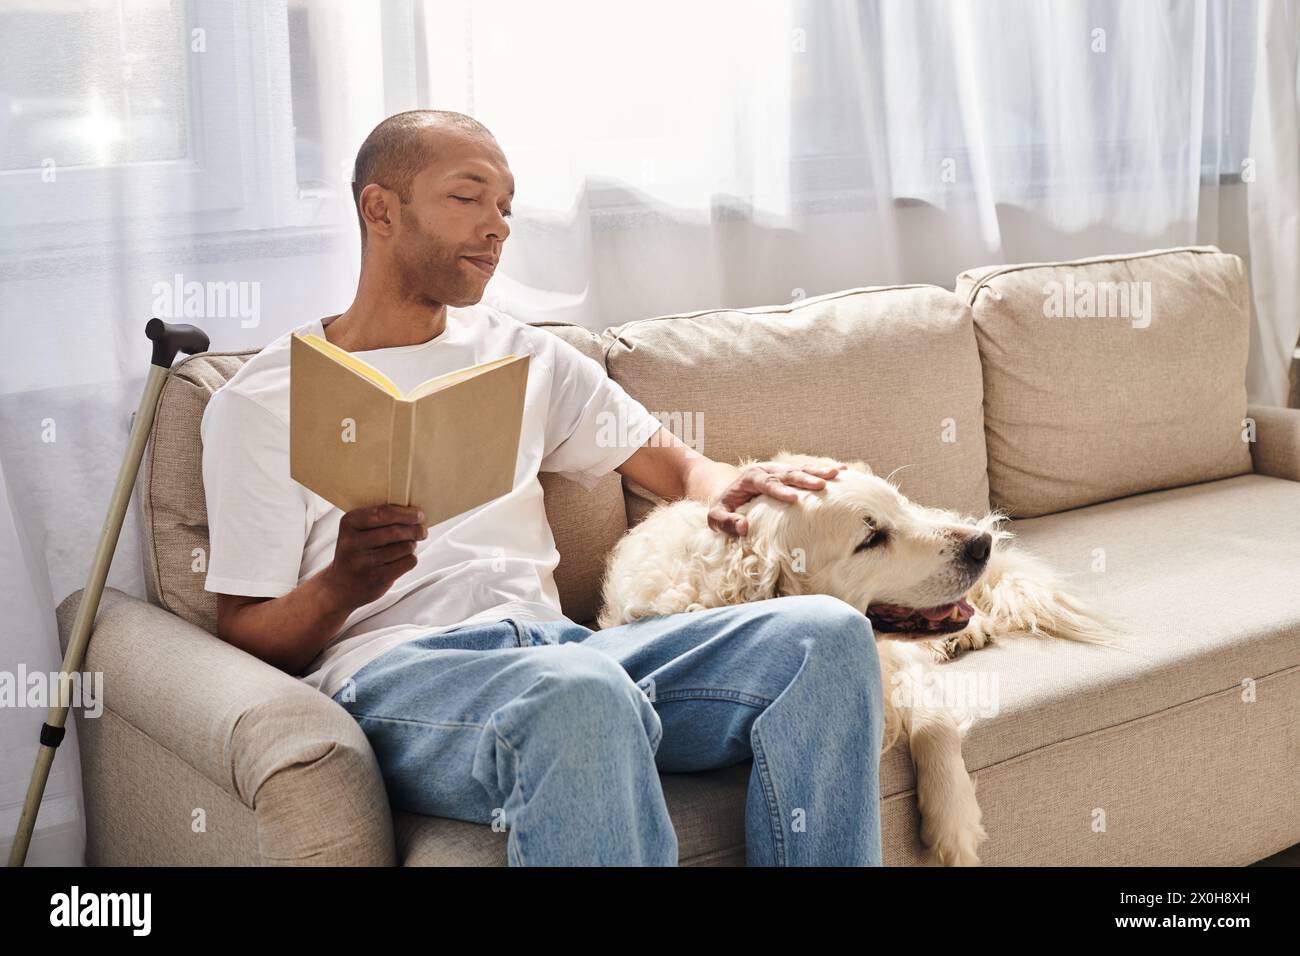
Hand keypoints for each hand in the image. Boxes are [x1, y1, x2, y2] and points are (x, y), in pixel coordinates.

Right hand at [322, 504, 426, 608]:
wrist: (339, 587)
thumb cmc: (356, 552)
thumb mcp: (356, 531)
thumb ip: (379, 519)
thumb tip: (414, 513)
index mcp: (349, 523)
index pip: (383, 513)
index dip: (406, 513)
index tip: (419, 514)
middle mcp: (353, 542)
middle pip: (396, 531)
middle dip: (415, 529)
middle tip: (422, 530)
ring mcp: (364, 562)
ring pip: (405, 547)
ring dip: (412, 545)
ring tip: (408, 545)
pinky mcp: (376, 579)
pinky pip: (407, 562)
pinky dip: (410, 559)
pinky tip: (403, 559)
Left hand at [709, 461, 841, 536]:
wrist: (727, 490)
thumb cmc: (723, 506)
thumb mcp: (715, 517)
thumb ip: (725, 522)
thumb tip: (743, 528)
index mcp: (750, 478)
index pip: (766, 484)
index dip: (779, 491)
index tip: (793, 499)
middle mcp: (767, 471)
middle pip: (788, 473)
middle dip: (805, 479)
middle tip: (822, 485)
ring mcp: (779, 471)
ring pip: (801, 469)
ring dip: (819, 471)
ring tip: (839, 474)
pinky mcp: (789, 475)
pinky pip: (808, 471)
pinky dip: (824, 470)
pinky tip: (844, 472)